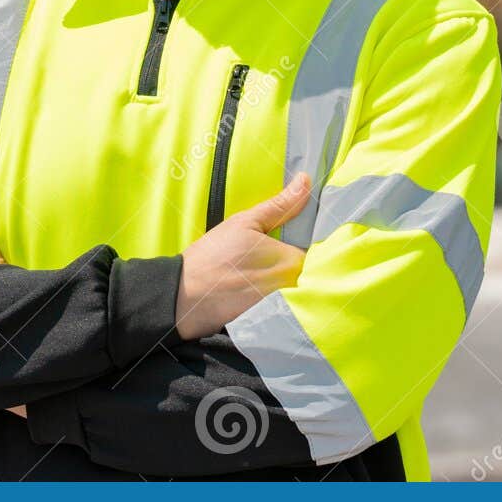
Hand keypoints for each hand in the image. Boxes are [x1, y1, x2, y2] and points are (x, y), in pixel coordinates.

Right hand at [174, 173, 310, 339]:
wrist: (184, 296)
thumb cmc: (212, 257)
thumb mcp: (245, 223)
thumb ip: (281, 204)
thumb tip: (305, 180)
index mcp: (292, 261)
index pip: (318, 248)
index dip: (310, 238)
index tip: (294, 234)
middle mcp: (293, 288)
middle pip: (310, 270)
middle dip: (301, 260)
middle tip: (272, 253)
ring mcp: (283, 308)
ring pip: (298, 288)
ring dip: (290, 279)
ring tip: (262, 270)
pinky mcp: (271, 321)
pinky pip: (285, 306)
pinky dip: (280, 298)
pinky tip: (257, 288)